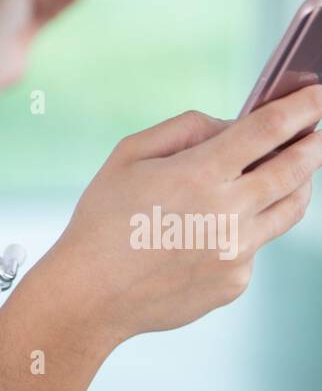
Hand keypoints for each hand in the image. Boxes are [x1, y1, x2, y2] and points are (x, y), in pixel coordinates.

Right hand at [43, 84, 321, 344]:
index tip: (318, 96)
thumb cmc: (103, 219)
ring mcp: (236, 252)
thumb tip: (232, 127)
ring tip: (293, 170)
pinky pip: (256, 245)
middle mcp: (228, 213)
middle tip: (320, 131)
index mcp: (200, 174)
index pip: (269, 131)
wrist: (91, 293)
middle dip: (314, 145)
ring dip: (298, 184)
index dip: (301, 108)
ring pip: (288, 211)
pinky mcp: (235, 282)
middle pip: (295, 170)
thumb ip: (186, 129)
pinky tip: (217, 227)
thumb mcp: (129, 154)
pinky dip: (248, 226)